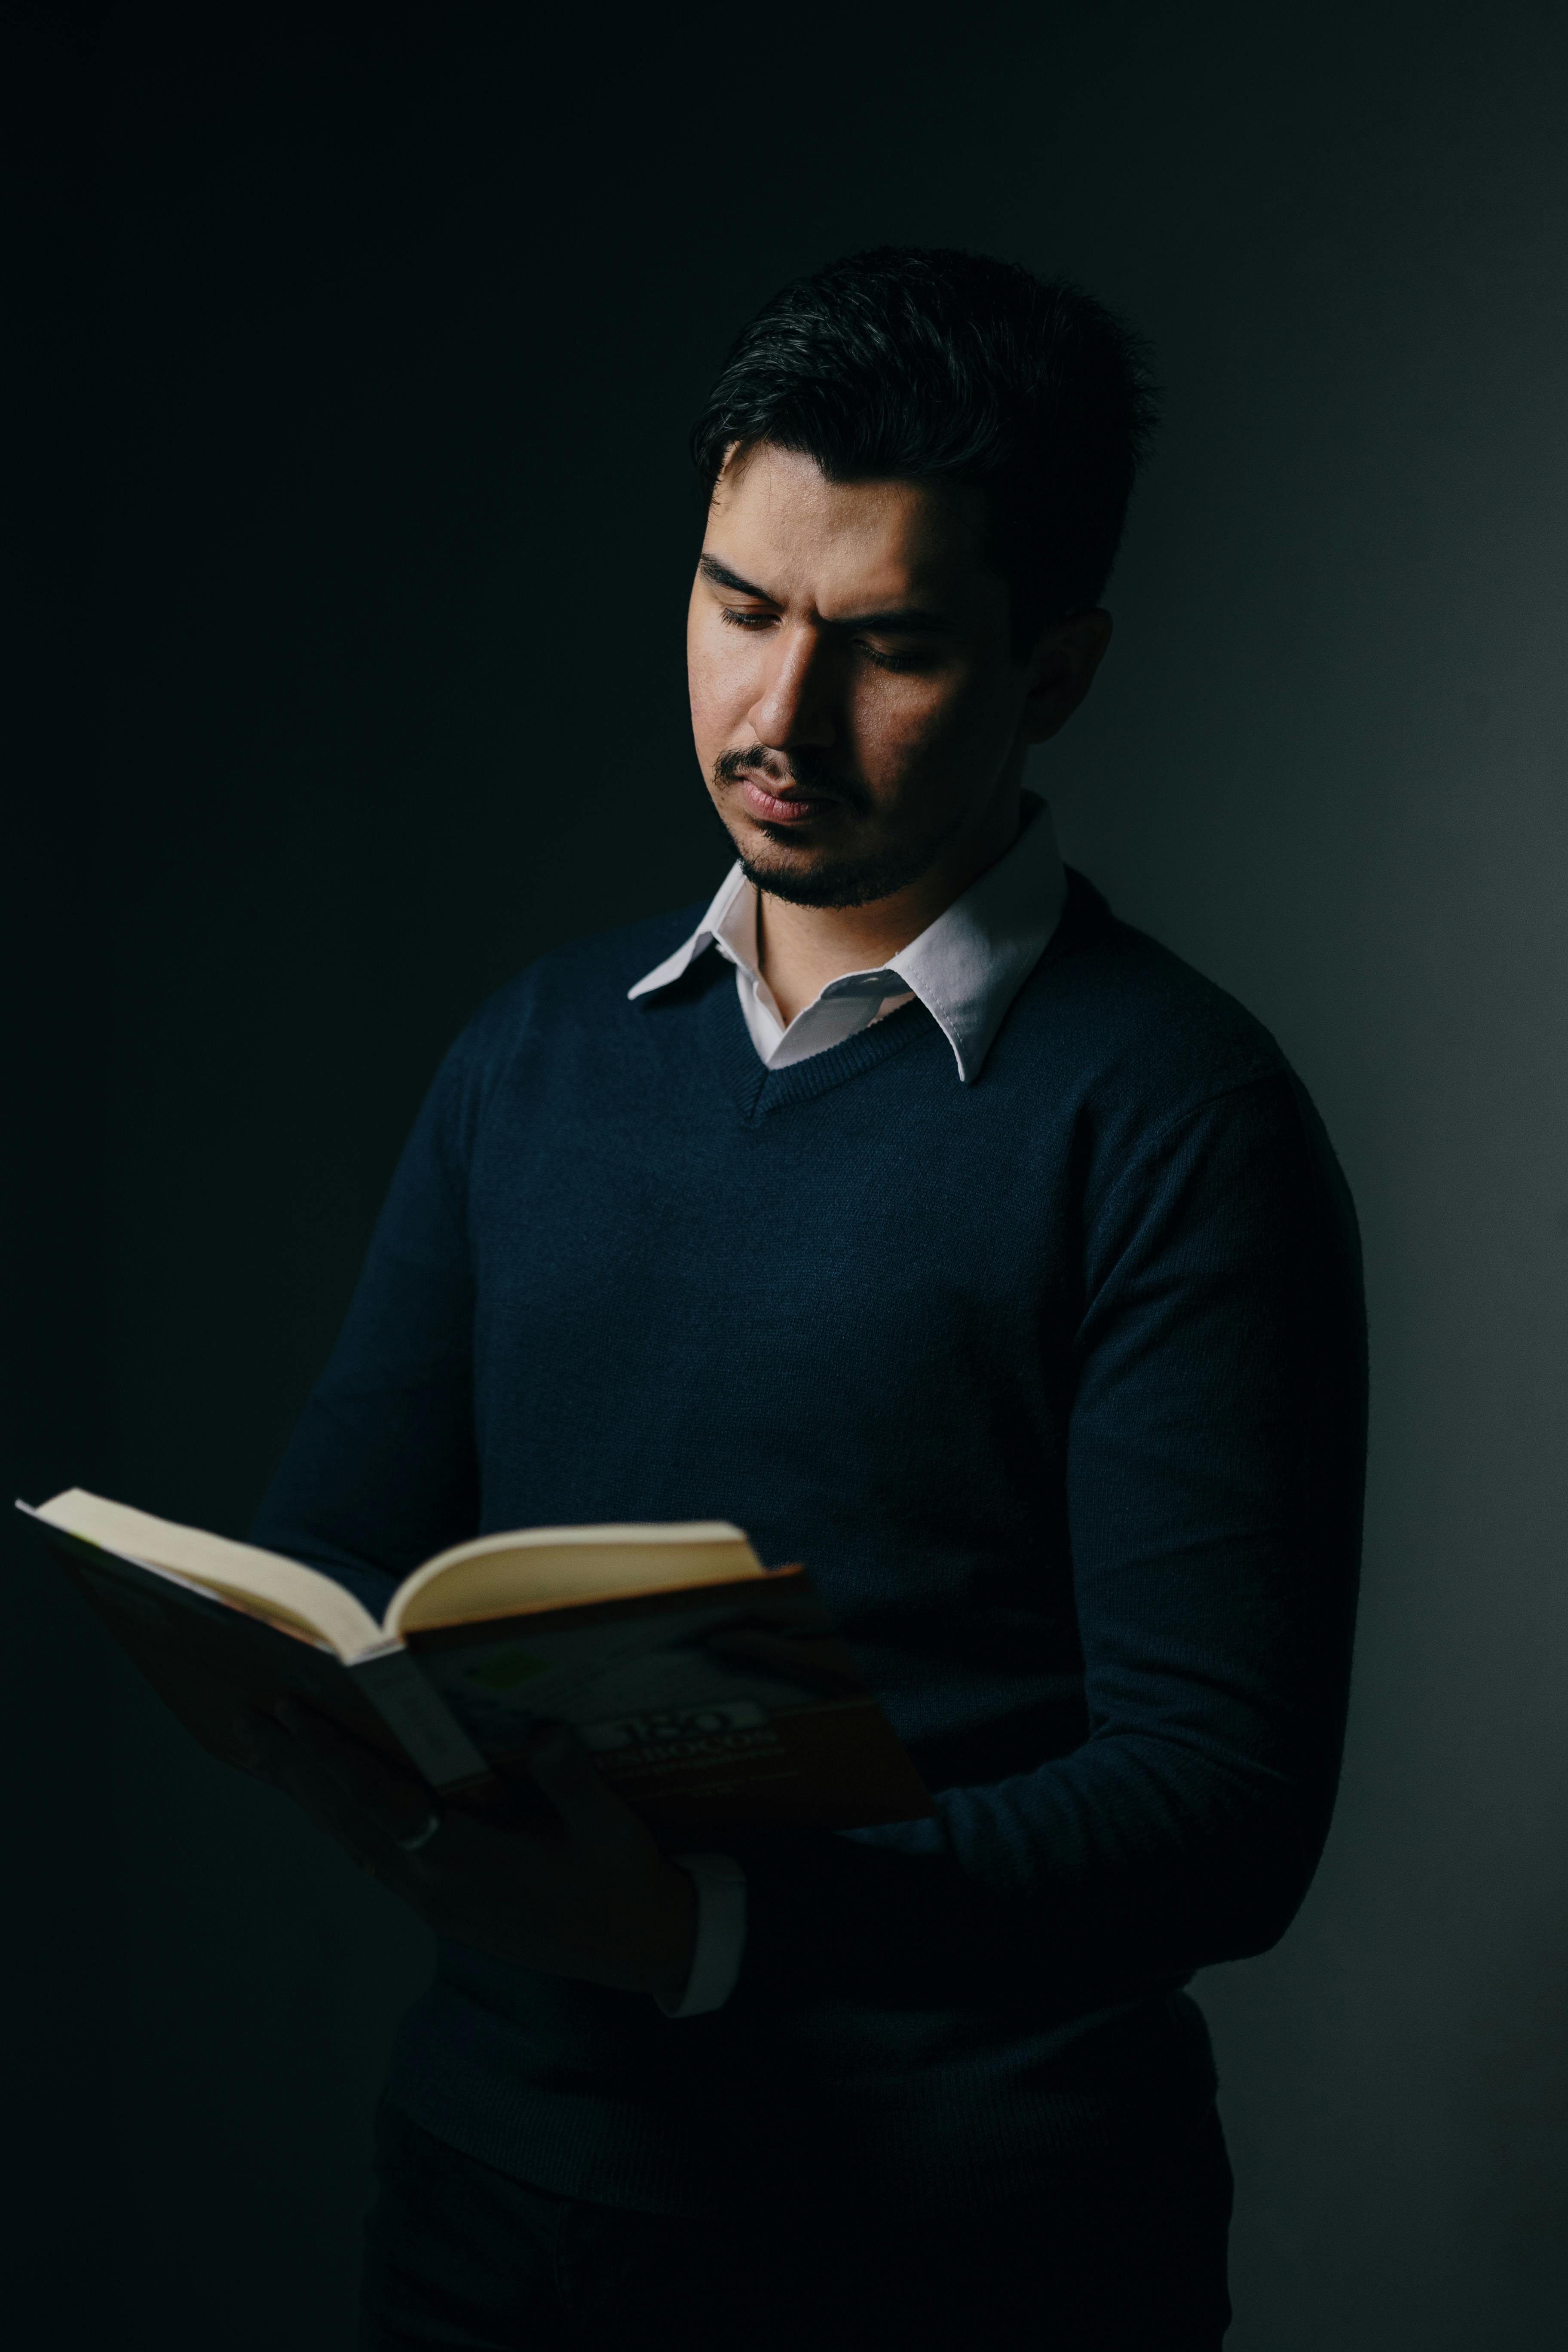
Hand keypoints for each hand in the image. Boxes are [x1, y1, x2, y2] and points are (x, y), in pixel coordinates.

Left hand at [234, 1702, 696, 2007]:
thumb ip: (572, 1782)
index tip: (290, 1713)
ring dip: (308, 1795)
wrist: (638, 1950)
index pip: (381, 1800)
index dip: (332, 1755)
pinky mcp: (442, 1907)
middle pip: (347, 1818)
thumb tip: (542, 1730)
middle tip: (249, 1723)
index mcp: (468, 1863)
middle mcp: (436, 1887)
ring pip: (353, 1839)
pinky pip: (374, 1856)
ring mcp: (435, 1902)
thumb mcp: (610, 1830)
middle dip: (296, 1769)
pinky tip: (324, 1803)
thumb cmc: (624, 1883)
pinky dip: (340, 1822)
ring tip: (268, 1754)